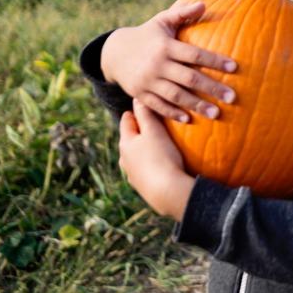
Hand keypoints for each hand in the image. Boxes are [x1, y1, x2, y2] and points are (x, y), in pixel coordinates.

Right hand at [101, 2, 236, 121]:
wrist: (114, 53)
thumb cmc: (148, 35)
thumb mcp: (162, 21)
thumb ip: (183, 13)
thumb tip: (204, 4)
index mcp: (166, 47)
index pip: (195, 55)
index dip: (215, 61)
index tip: (235, 67)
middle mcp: (157, 65)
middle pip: (189, 78)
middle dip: (212, 88)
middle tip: (232, 98)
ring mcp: (148, 81)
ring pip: (176, 96)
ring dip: (196, 105)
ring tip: (216, 113)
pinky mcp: (140, 94)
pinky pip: (159, 106)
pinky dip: (173, 113)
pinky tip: (190, 119)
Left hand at [119, 100, 193, 220]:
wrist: (168, 193)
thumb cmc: (161, 158)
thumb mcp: (154, 132)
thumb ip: (146, 115)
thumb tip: (138, 99)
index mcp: (125, 143)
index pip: (126, 121)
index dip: (134, 112)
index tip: (144, 106)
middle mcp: (125, 159)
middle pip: (130, 141)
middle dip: (140, 133)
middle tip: (155, 126)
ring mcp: (133, 175)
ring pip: (136, 158)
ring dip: (145, 152)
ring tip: (159, 148)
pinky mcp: (143, 188)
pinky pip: (146, 172)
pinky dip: (151, 166)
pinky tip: (163, 168)